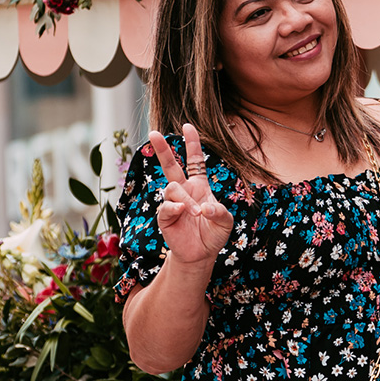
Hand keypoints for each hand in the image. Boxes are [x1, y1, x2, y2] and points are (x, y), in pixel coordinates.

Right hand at [148, 124, 233, 265]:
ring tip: (196, 213)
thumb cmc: (214, 234)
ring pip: (172, 188)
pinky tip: (183, 212)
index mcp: (199, 186)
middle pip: (170, 165)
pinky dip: (175, 208)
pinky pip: (166, 207)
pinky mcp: (165, 217)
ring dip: (185, 198)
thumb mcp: (226, 221)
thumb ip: (220, 212)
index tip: (188, 126)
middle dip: (162, 149)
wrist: (202, 254)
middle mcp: (184, 191)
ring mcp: (173, 203)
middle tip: (153, 133)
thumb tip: (205, 207)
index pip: (195, 161)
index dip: (192, 143)